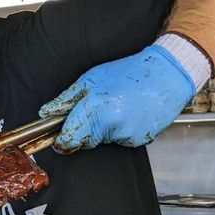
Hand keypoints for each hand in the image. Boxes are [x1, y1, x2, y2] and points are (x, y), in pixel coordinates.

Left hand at [38, 44, 194, 152]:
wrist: (168, 74)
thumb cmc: (129, 72)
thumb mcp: (90, 79)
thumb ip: (66, 99)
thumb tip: (46, 112)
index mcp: (95, 109)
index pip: (69, 139)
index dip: (61, 140)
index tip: (58, 140)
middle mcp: (111, 125)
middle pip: (84, 141)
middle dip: (84, 130)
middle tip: (96, 109)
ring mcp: (126, 135)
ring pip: (102, 141)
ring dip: (103, 129)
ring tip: (116, 106)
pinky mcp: (139, 140)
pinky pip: (120, 140)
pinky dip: (120, 130)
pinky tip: (128, 113)